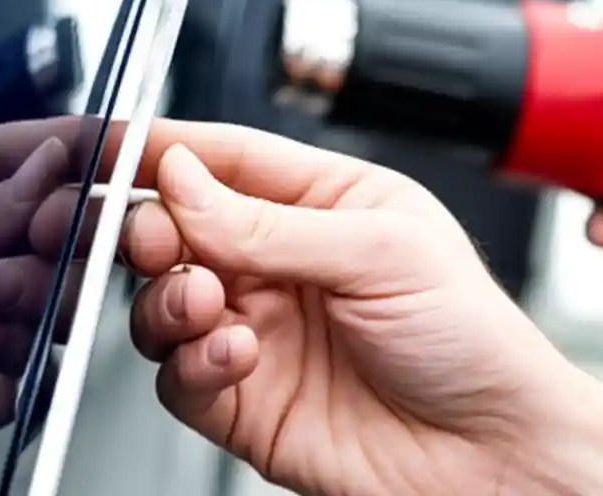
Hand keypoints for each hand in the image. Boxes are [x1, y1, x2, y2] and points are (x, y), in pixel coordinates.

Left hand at [0, 118, 86, 494]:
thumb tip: (55, 159)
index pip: (69, 146)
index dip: (113, 143)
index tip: (150, 147)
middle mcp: (23, 237)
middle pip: (96, 219)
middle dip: (72, 227)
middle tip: (34, 238)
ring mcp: (32, 302)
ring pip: (82, 289)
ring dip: (30, 289)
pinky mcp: (31, 366)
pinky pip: (53, 354)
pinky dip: (4, 342)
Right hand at [122, 121, 602, 495]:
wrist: (493, 457)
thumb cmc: (471, 341)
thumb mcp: (381, 251)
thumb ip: (267, 221)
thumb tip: (180, 177)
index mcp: (319, 204)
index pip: (222, 159)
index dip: (161, 148)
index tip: (109, 145)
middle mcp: (278, 263)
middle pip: (174, 226)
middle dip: (150, 226)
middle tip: (153, 236)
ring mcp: (255, 329)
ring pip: (160, 299)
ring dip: (166, 296)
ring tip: (207, 301)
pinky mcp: (240, 399)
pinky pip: (177, 373)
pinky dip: (190, 361)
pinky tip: (237, 355)